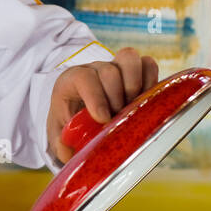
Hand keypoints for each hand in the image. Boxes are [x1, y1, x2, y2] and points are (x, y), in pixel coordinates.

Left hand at [46, 47, 158, 165]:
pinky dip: (151, 82)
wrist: (79, 110)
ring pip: (129, 58)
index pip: (83, 77)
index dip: (95, 97)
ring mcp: (115, 66)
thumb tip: (67, 151)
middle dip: (116, 98)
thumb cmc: (69, 120)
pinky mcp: (135, 70)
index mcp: (71, 80)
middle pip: (109, 70)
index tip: (102, 119)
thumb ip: (60, 143)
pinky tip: (144, 103)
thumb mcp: (59, 132)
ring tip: (132, 108)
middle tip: (117, 118)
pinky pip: (148, 65)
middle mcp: (94, 69)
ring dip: (135, 85)